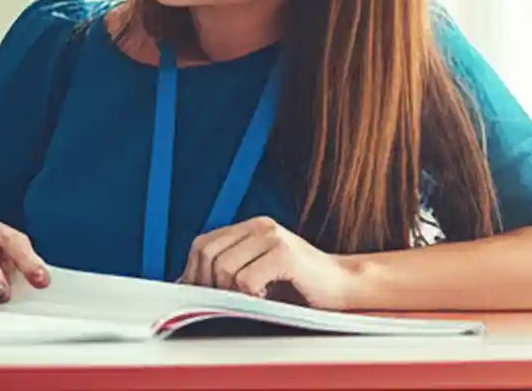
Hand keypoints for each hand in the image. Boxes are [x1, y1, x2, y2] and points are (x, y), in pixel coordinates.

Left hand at [179, 216, 356, 309]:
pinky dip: (250, 298)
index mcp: (250, 228)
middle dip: (208, 285)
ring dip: (231, 293)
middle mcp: (259, 226)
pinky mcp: (285, 254)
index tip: (197, 297)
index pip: (203, 244)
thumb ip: (228, 273)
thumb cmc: (300, 288)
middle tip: (223, 304)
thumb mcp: (257, 275)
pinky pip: (246, 280)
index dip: (193, 272)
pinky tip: (267, 300)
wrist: (345, 287)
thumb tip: (187, 287)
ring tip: (252, 301)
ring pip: (224, 268)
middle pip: (208, 254)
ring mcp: (272, 237)